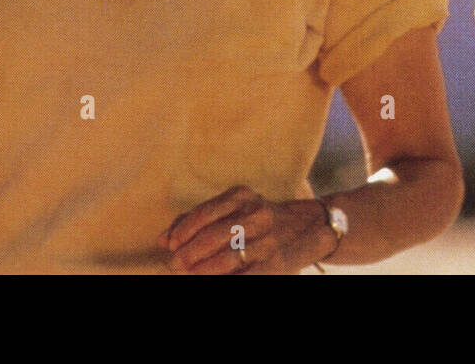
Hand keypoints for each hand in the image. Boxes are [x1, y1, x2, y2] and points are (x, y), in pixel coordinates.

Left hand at [157, 185, 330, 274]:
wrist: (311, 227)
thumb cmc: (261, 220)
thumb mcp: (235, 208)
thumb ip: (197, 220)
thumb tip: (162, 240)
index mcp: (242, 197)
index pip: (205, 213)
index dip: (183, 231)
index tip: (170, 245)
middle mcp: (257, 214)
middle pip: (214, 235)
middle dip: (189, 253)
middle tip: (175, 265)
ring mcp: (268, 239)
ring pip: (228, 257)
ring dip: (202, 270)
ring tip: (189, 275)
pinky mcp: (277, 263)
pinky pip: (246, 275)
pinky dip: (224, 278)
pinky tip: (213, 278)